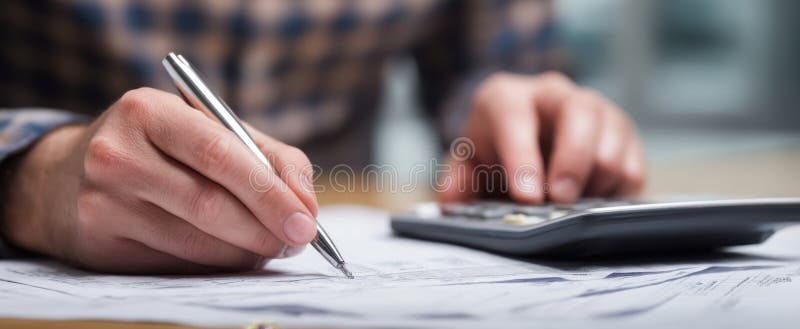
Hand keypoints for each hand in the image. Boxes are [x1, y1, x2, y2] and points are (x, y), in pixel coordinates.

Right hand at [2, 88, 317, 273]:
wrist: (65, 176)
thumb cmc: (159, 149)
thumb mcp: (207, 130)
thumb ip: (268, 157)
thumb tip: (306, 207)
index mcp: (147, 111)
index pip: (218, 154)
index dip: (268, 192)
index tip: (305, 220)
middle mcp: (116, 155)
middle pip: (208, 204)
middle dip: (265, 228)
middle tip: (297, 240)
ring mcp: (102, 203)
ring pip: (195, 242)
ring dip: (246, 251)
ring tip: (270, 246)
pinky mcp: (100, 244)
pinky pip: (176, 263)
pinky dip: (216, 264)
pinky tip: (233, 255)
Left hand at [440, 72, 644, 202]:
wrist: (524, 143)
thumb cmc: (494, 152)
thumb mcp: (467, 163)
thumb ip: (457, 181)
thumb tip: (453, 203)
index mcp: (508, 97)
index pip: (515, 115)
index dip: (522, 158)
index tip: (527, 197)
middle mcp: (556, 94)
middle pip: (580, 112)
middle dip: (573, 160)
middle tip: (561, 200)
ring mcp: (596, 111)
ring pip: (613, 138)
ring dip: (597, 180)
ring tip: (574, 207)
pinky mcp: (624, 137)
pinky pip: (633, 166)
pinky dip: (617, 193)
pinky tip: (593, 205)